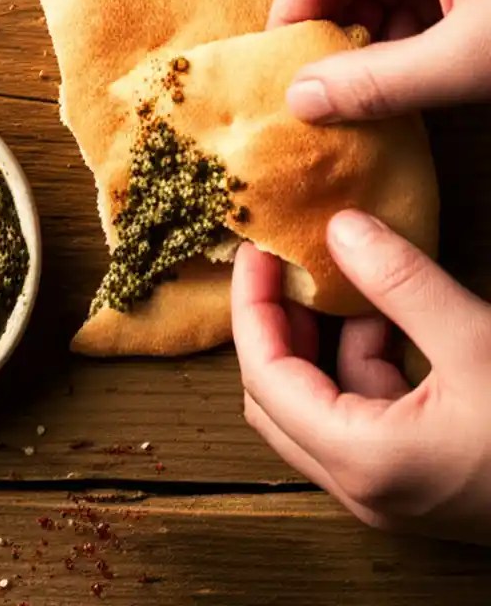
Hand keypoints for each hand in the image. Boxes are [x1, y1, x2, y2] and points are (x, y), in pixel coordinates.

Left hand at [232, 211, 490, 544]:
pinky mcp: (411, 483)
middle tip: (284, 265)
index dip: (252, 308)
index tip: (255, 254)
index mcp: (362, 459)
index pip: (264, 376)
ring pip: (315, 411)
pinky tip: (388, 321)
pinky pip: (358, 420)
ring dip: (322, 345)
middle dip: (276, 328)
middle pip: (274, 399)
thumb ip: (404, 284)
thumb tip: (340, 227)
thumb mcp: (480, 343)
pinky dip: (361, 368)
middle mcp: (358, 487)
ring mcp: (383, 492)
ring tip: (345, 282)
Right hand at [269, 0, 490, 123]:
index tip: (282, 70)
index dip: (291, 16)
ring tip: (382, 74)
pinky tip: (424, 58)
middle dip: (335, 21)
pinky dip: (413, 16)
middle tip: (330, 75)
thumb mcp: (467, 60)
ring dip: (375, 23)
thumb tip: (301, 100)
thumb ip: (377, 82)